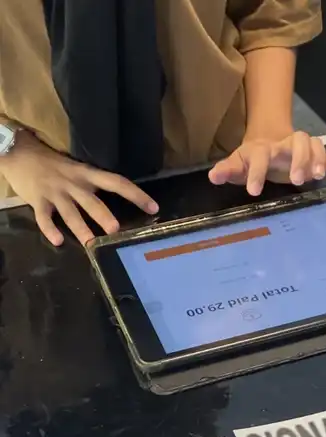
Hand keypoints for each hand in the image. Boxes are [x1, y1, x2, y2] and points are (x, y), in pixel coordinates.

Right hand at [0, 132, 158, 245]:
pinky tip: (57, 241)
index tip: (154, 207)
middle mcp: (74, 184)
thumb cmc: (52, 164)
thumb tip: (119, 205)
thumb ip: (94, 185)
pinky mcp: (38, 200)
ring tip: (90, 243)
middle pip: (92, 201)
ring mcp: (55, 192)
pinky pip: (44, 217)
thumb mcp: (77, 169)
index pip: (117, 182)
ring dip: (81, 228)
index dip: (136, 194)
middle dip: (103, 216)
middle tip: (116, 230)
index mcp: (87, 174)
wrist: (18, 151)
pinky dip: (49, 229)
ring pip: (70, 213)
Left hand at [208, 130, 325, 196]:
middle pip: (297, 140)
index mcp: (263, 148)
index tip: (254, 191)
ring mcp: (301, 149)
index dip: (257, 172)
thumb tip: (213, 177)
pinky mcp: (315, 157)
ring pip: (314, 143)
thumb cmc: (252, 159)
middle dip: (298, 159)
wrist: (269, 142)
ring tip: (317, 176)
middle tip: (296, 180)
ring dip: (317, 158)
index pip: (260, 155)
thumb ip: (227, 170)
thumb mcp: (238, 164)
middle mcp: (284, 145)